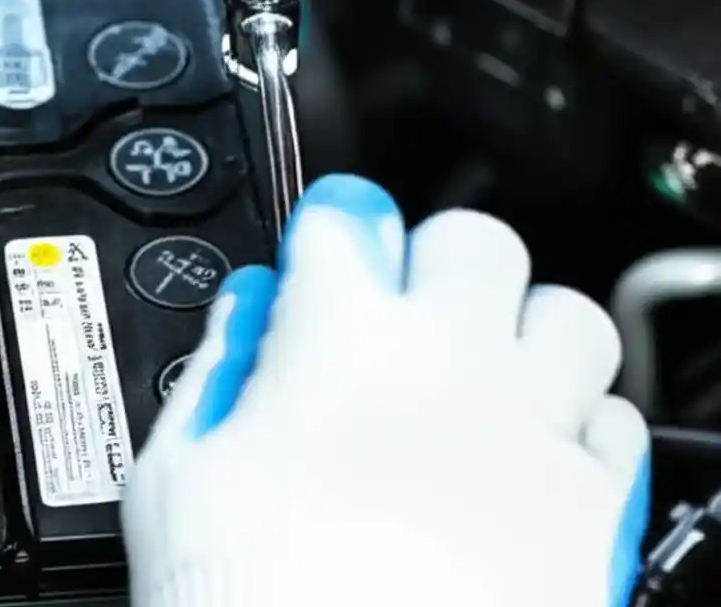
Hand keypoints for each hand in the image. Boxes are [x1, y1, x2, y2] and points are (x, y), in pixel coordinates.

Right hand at [121, 174, 649, 606]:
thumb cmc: (250, 600)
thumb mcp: (177, 476)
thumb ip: (214, 371)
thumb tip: (242, 318)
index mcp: (341, 340)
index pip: (344, 220)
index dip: (326, 231)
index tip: (322, 255)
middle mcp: (451, 362)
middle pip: (474, 239)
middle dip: (431, 260)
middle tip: (398, 312)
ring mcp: (532, 428)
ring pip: (567, 314)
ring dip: (518, 330)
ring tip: (473, 375)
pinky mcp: (592, 503)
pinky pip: (612, 418)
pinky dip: (571, 419)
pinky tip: (520, 452)